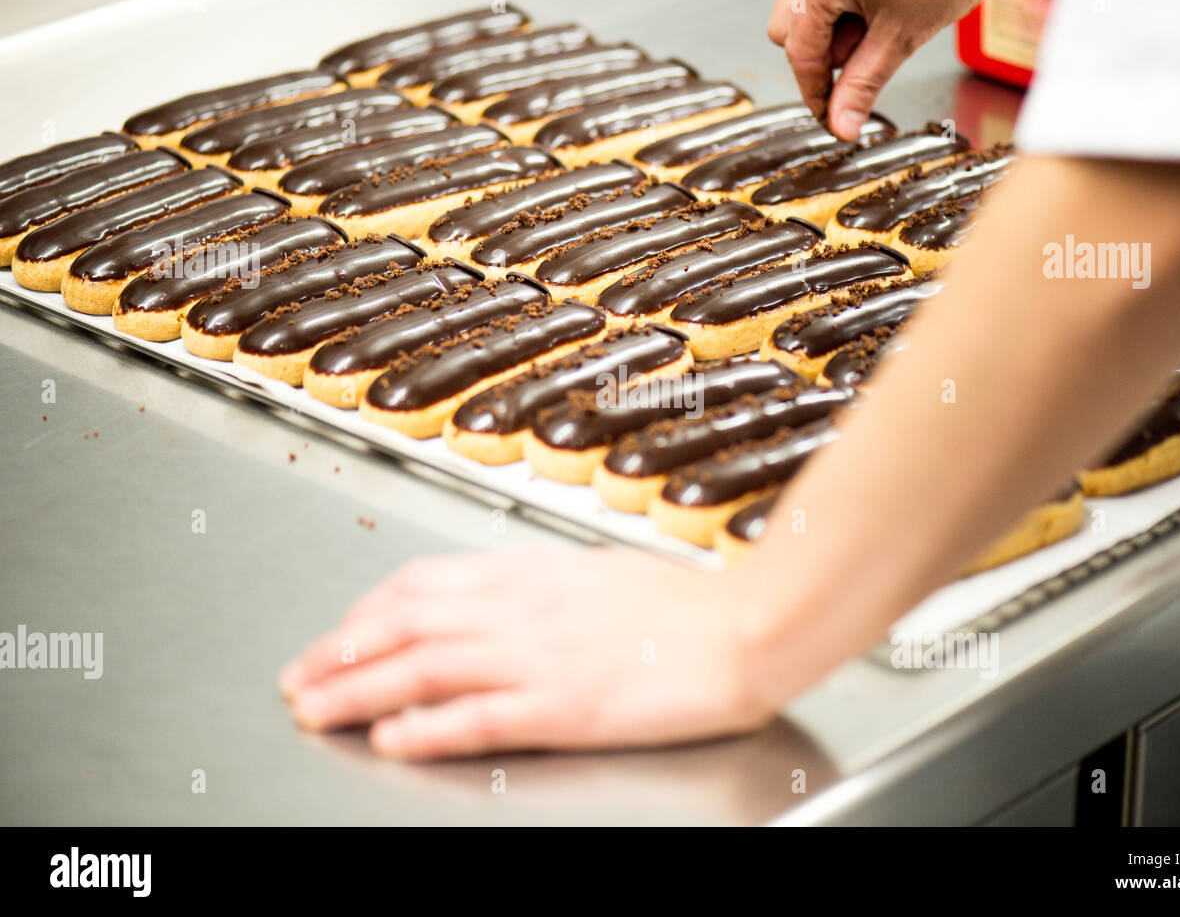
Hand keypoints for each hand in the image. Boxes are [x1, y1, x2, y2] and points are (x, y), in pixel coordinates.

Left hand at [278, 548, 774, 758]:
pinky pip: (478, 716)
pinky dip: (427, 728)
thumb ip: (541, 587)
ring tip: (315, 710)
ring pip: (424, 667)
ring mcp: (540, 656)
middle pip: (406, 625)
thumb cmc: (686, 602)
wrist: (747, 624)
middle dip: (340, 652)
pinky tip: (391, 739)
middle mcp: (523, 609)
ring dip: (359, 689)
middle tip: (298, 678)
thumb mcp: (600, 574)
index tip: (338, 632)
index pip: (424, 584)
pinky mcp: (564, 705)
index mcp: (532, 574)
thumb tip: (496, 599)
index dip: (367, 611)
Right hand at [767, 0, 1009, 137]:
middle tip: (870, 51)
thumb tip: (842, 124)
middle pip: (789, 30)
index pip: (800, 55)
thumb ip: (863, 84)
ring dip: (836, 29)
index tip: (833, 117)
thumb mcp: (902, 35)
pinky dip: (845, 5)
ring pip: (805, 9)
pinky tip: (881, 0)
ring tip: (884, 17)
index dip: (817, 93)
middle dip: (825, 53)